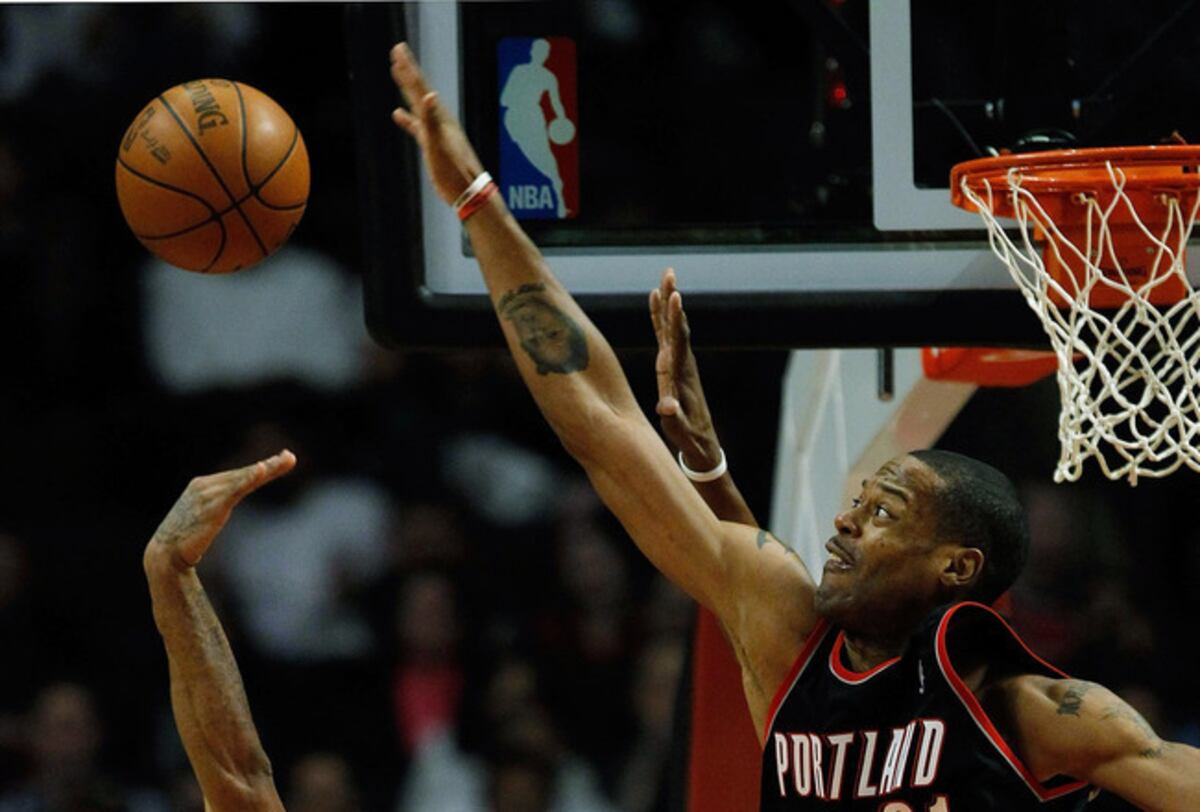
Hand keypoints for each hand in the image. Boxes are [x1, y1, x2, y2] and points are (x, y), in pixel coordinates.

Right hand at [145, 451, 295, 572]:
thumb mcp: (204, 517)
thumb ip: (217, 507)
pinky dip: (249, 478)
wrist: (165, 555)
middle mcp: (205, 485)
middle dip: (270, 466)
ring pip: (243, 479)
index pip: (238, 474)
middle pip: (244, 474)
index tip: (283, 459)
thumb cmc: (186, 538)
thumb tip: (226, 506)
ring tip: (286, 461)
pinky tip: (262, 470)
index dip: (261, 468)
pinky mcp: (211, 506)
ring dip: (267, 469)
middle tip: (291, 458)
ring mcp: (207, 494)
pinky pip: (235, 490)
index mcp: (203, 485)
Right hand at [389, 42, 485, 205]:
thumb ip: (431, 120)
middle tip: (397, 51)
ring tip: (397, 72)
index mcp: (440, 118)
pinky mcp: (434, 145)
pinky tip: (398, 114)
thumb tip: (429, 95)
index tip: (398, 49)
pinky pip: (417, 125)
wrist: (468, 193)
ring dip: (407, 89)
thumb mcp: (438, 145)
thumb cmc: (454, 171)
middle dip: (408, 70)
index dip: (409, 68)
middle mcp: (440, 121)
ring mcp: (437, 132)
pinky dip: (407, 118)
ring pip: (418, 104)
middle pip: (420, 89)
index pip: (420, 87)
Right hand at [649, 269, 721, 469]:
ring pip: (672, 326)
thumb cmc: (688, 435)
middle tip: (669, 273)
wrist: (702, 440)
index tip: (675, 296)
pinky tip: (657, 300)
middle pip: (677, 324)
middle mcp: (683, 362)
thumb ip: (673, 418)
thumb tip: (666, 408)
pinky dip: (661, 316)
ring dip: (668, 302)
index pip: (679, 340)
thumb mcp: (679, 429)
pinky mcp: (674, 364)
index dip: (675, 319)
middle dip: (672, 299)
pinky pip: (666, 334)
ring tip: (664, 278)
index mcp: (682, 374)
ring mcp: (680, 361)